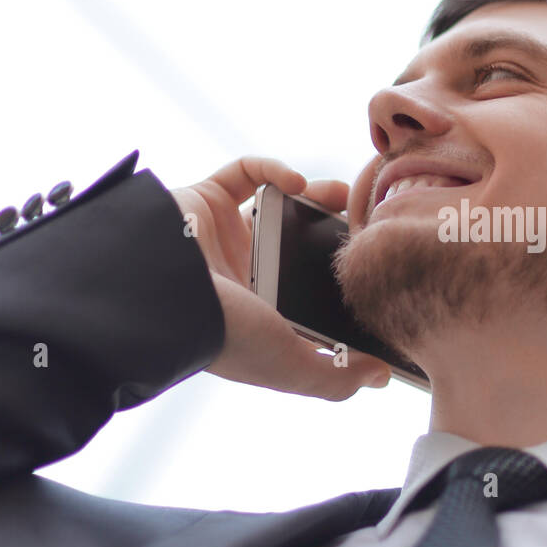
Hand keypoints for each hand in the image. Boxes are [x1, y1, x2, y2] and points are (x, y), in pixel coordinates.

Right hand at [171, 157, 392, 399]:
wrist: (164, 291)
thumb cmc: (226, 335)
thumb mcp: (289, 365)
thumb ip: (337, 377)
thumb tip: (382, 377)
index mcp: (263, 312)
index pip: (312, 293)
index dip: (343, 280)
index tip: (379, 264)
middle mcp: (245, 273)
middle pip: (302, 243)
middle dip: (335, 231)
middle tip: (366, 221)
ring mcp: (225, 236)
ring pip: (280, 207)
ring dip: (314, 195)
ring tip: (343, 194)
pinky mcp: (206, 199)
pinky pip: (245, 173)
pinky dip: (271, 169)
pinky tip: (295, 182)